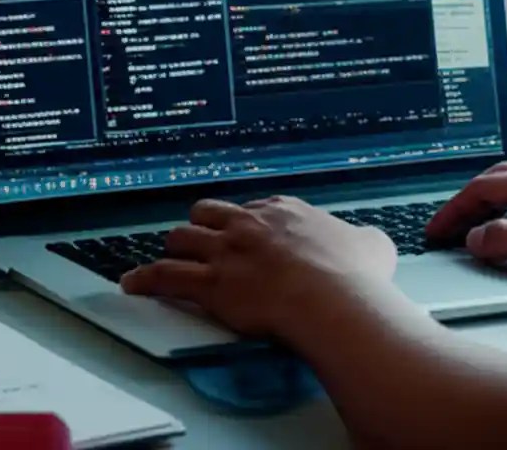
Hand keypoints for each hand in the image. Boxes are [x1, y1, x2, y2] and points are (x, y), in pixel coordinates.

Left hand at [121, 195, 397, 336]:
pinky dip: (147, 280)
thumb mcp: (372, 245)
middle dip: (206, 225)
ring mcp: (226, 252)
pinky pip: (166, 277)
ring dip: (177, 247)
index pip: (258, 208)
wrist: (331, 299)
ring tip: (172, 255)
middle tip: (207, 239)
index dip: (251, 222)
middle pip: (212, 214)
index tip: (251, 234)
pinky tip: (133, 283)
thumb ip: (365, 238)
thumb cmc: (354, 277)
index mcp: (285, 211)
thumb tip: (368, 240)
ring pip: (184, 238)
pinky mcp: (209, 283)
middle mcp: (250, 224)